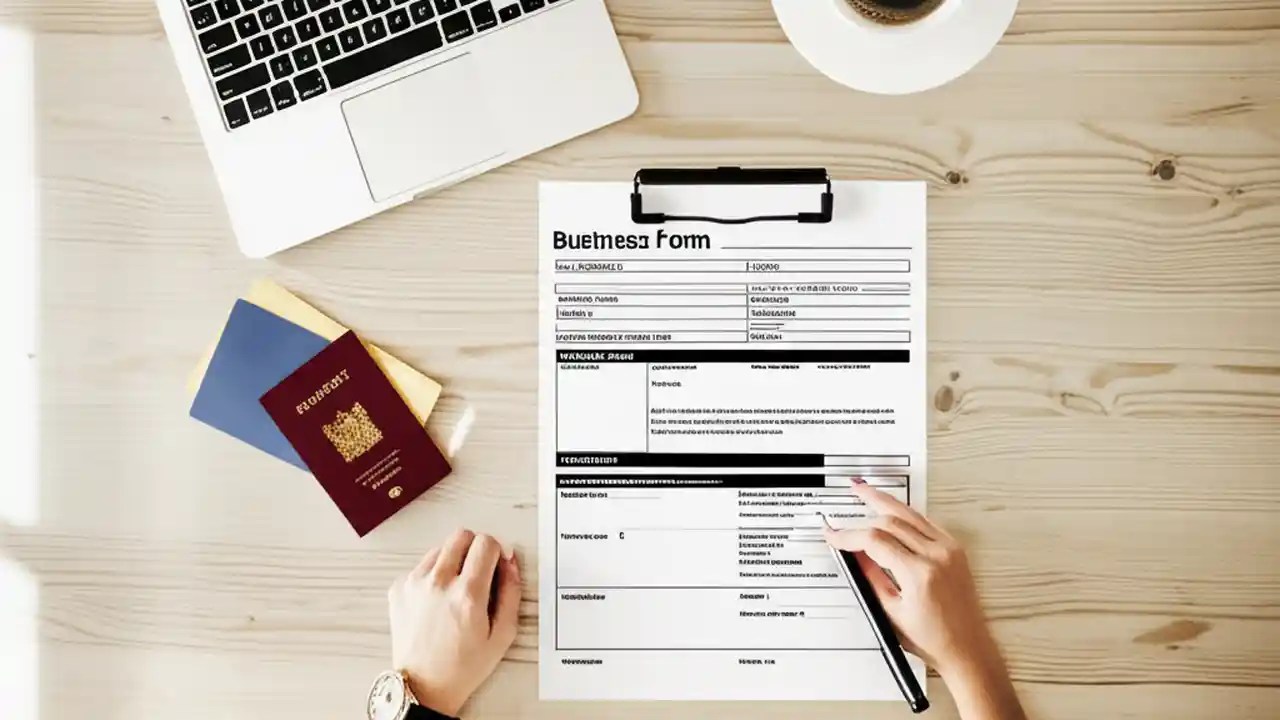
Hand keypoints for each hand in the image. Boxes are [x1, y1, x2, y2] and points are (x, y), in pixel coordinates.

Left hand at [387, 529, 521, 716]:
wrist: (423, 686)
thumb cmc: (463, 666)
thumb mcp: (502, 634)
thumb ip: (512, 592)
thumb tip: (510, 561)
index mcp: (467, 594)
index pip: (486, 543)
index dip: (496, 551)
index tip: (497, 564)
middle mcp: (438, 583)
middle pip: (461, 535)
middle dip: (475, 547)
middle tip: (478, 571)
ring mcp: (414, 584)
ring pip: (440, 548)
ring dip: (452, 560)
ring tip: (456, 589)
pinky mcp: (398, 588)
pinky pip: (421, 566)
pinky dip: (432, 575)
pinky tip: (437, 600)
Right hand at [825, 484, 1023, 719]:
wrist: (968, 649)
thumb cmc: (934, 640)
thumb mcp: (890, 612)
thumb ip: (870, 577)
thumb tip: (854, 554)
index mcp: (920, 574)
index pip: (875, 541)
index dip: (849, 535)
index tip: (834, 535)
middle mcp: (938, 556)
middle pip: (892, 521)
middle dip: (865, 511)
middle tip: (848, 500)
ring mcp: (950, 550)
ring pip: (910, 514)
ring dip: (886, 501)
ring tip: (867, 491)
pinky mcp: (956, 550)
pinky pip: (926, 522)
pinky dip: (906, 514)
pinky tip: (894, 509)